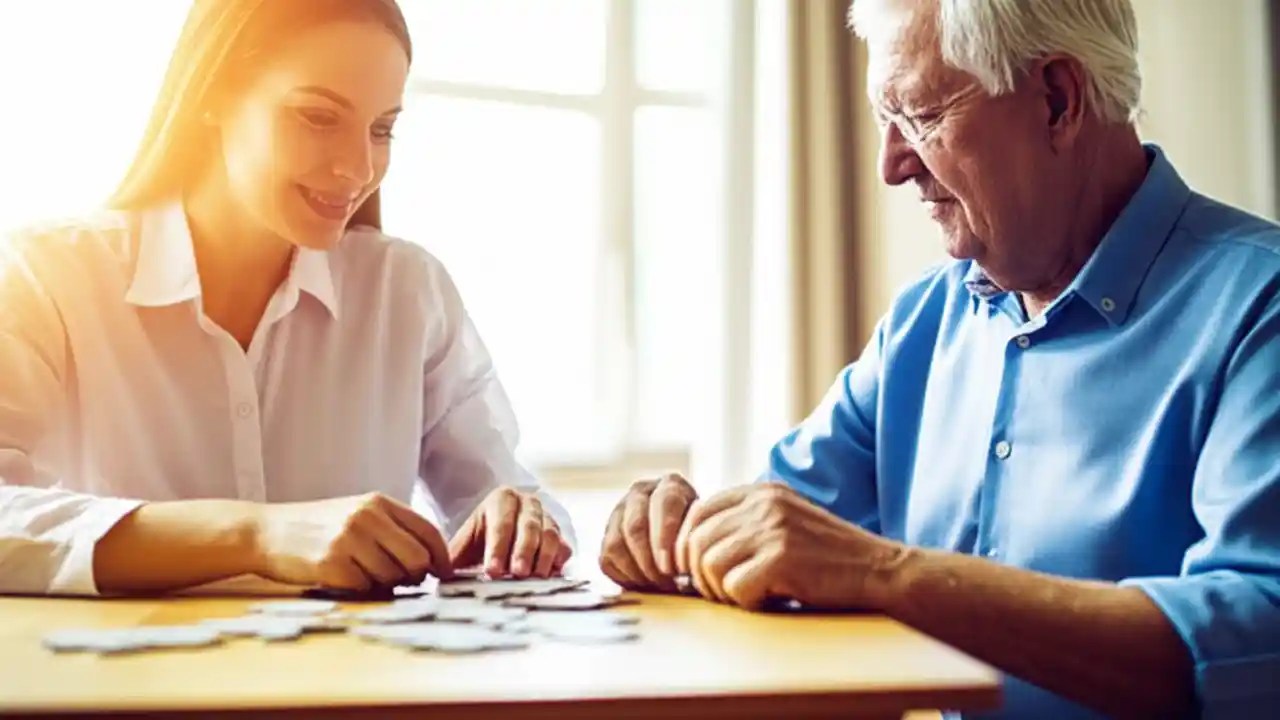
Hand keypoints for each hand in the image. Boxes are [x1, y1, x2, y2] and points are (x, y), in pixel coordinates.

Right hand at [251, 493, 451, 591]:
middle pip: (417, 558)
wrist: (263, 532)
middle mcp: (367, 517)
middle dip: (416, 577)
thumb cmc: (315, 528)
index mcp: (378, 502)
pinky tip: (342, 580)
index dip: (442, 557)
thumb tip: (429, 562)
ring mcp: (348, 540)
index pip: (428, 531)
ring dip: (384, 585)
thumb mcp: (356, 513)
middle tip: (404, 583)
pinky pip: (364, 589)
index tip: (444, 574)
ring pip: (393, 578)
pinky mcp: (331, 564)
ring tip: (362, 575)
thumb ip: (391, 529)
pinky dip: (359, 591)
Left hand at [448, 487, 570, 577]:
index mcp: (502, 500)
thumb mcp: (465, 542)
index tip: (492, 571)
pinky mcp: (561, 535)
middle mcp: (528, 504)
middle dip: (523, 552)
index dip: (497, 548)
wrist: (502, 529)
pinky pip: (565, 547)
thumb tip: (438, 574)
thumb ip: (453, 556)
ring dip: (544, 558)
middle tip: (518, 574)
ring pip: (550, 535)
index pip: (500, 524)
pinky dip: (559, 561)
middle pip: (529, 527)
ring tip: (535, 578)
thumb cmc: (482, 537)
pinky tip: (551, 575)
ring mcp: (547, 518)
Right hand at [599, 473, 697, 591]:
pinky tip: (646, 582)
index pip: (665, 503)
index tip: (672, 567)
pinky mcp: (606, 534)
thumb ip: (696, 545)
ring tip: (658, 584)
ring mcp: (619, 511)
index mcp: (671, 485)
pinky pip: (607, 558)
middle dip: (650, 560)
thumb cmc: (699, 538)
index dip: (667, 538)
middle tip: (665, 582)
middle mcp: (641, 492)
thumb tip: (687, 575)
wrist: (684, 542)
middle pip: (636, 525)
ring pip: (617, 543)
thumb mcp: (705, 533)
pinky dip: (625, 576)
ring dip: (638, 570)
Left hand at [675, 482, 910, 610]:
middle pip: (697, 541)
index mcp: (761, 492)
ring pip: (710, 565)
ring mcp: (772, 529)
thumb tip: (690, 546)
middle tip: (723, 593)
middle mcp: (763, 504)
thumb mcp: (785, 521)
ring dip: (723, 591)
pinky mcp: (781, 559)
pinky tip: (770, 601)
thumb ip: (746, 522)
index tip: (697, 570)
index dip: (688, 545)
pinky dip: (748, 603)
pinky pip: (735, 588)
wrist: (879, 570)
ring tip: (749, 596)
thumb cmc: (828, 557)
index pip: (699, 511)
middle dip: (700, 575)